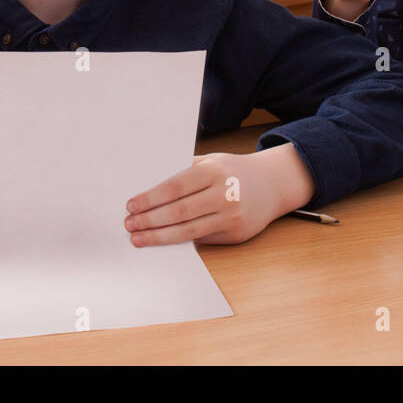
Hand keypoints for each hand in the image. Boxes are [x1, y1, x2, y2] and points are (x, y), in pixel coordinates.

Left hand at [124, 144, 314, 245]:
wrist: (273, 184)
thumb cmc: (233, 170)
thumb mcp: (211, 161)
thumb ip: (184, 171)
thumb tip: (147, 187)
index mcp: (213, 171)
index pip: (174, 187)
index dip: (150, 198)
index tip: (130, 205)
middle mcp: (224, 194)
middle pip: (178, 212)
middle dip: (150, 220)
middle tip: (129, 225)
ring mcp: (232, 216)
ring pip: (188, 231)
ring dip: (159, 236)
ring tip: (139, 238)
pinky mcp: (236, 234)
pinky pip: (202, 240)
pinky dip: (180, 241)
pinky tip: (163, 240)